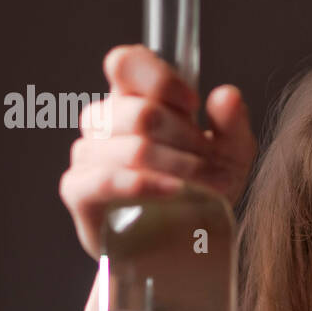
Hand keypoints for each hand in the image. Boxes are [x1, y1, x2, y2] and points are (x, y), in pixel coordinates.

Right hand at [59, 45, 256, 259]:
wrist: (182, 247)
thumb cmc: (201, 192)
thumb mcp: (231, 156)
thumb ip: (232, 124)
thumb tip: (226, 95)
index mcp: (134, 98)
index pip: (126, 62)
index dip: (160, 79)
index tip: (193, 106)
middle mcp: (105, 120)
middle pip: (141, 112)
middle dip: (187, 140)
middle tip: (208, 163)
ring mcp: (88, 154)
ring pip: (133, 147)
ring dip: (179, 168)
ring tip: (202, 188)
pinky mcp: (79, 190)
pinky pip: (104, 179)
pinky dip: (144, 185)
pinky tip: (174, 191)